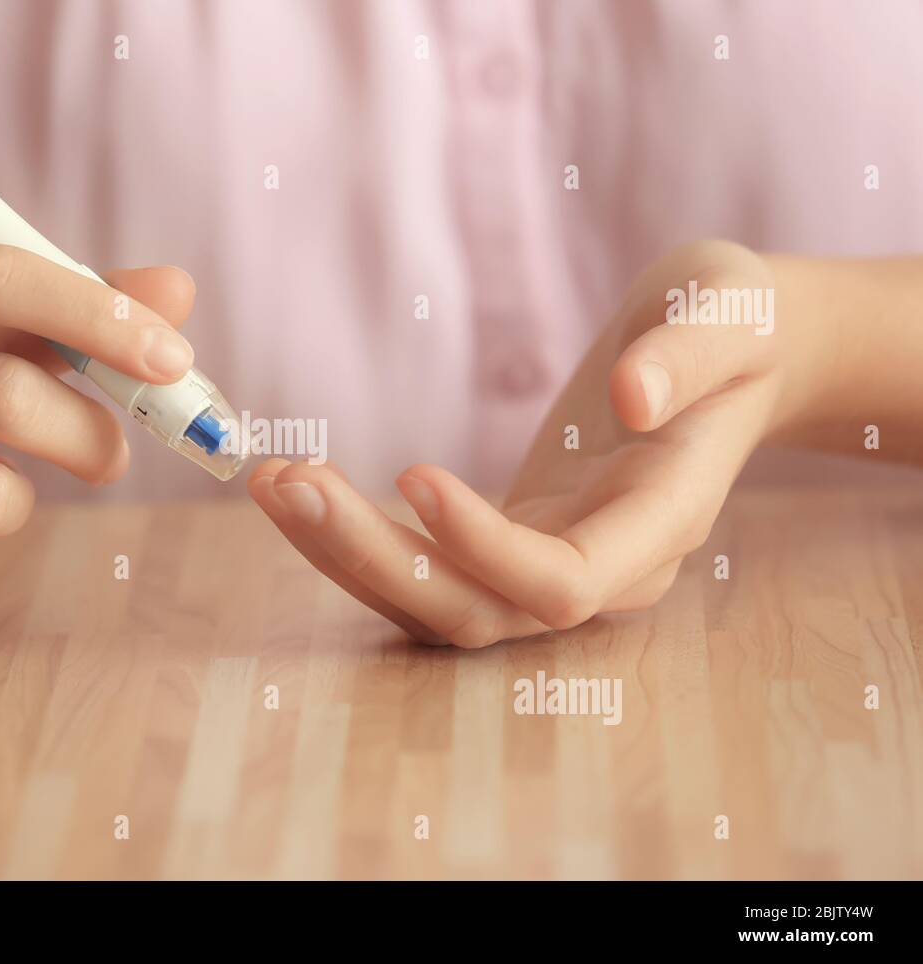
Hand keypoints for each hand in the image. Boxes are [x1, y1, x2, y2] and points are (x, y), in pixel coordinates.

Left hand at [248, 240, 798, 646]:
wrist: (723, 352)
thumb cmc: (735, 325)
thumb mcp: (731, 311)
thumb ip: (691, 355)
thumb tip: (630, 400)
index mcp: (658, 525)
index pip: (563, 581)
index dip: (486, 546)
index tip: (413, 472)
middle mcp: (599, 570)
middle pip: (474, 610)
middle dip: (374, 558)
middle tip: (289, 482)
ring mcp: (541, 564)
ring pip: (430, 601)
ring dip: (341, 553)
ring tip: (271, 482)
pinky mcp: (498, 544)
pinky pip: (417, 567)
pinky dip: (350, 537)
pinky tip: (293, 488)